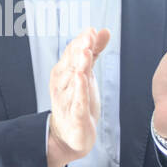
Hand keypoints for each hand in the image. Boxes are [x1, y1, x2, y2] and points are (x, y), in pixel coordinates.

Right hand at [47, 27, 110, 166]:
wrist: (69, 136)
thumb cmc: (77, 101)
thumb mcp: (87, 74)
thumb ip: (94, 52)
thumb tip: (104, 30)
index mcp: (63, 72)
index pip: (71, 53)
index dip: (81, 41)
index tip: (92, 31)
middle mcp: (62, 84)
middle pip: (71, 63)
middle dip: (80, 50)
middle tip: (88, 37)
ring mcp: (67, 100)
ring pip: (74, 80)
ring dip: (80, 66)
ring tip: (86, 53)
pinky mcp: (75, 116)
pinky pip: (77, 101)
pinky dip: (79, 90)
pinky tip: (82, 79)